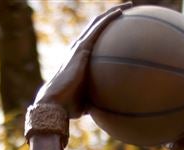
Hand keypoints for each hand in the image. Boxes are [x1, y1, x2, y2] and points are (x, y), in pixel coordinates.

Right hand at [32, 3, 129, 117]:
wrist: (56, 103)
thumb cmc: (70, 106)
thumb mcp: (89, 100)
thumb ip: (99, 97)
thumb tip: (113, 105)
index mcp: (79, 59)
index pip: (94, 42)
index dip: (105, 33)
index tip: (119, 30)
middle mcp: (78, 49)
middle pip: (96, 28)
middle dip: (110, 18)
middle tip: (127, 13)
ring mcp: (79, 47)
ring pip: (97, 23)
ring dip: (112, 13)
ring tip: (127, 6)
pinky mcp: (82, 48)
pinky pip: (98, 28)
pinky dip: (109, 18)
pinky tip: (121, 12)